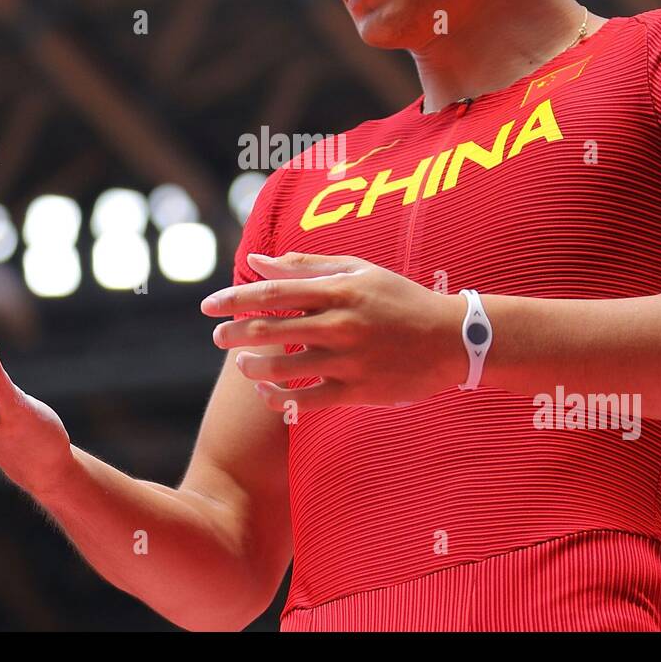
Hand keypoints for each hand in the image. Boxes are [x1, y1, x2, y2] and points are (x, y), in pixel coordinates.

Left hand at [199, 252, 464, 412]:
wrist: (452, 339)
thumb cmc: (400, 298)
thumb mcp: (358, 270)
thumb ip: (305, 266)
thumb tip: (256, 262)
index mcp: (339, 289)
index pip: (274, 292)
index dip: (235, 299)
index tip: (208, 306)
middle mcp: (340, 324)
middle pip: (271, 328)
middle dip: (235, 333)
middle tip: (217, 337)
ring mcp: (349, 360)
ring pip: (283, 367)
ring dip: (252, 366)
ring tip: (242, 364)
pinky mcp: (358, 391)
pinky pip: (306, 400)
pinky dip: (279, 396)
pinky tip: (267, 391)